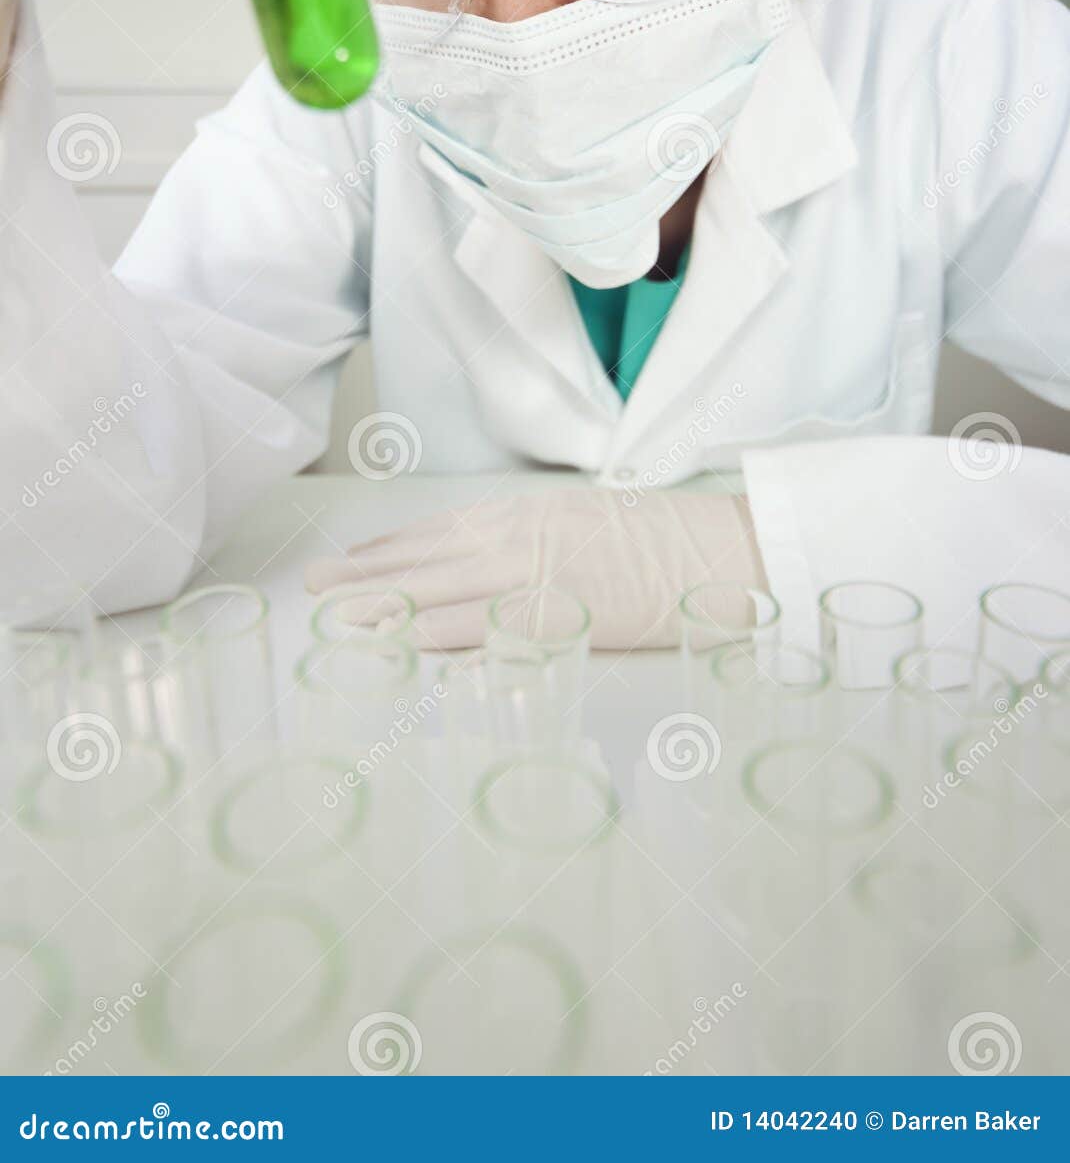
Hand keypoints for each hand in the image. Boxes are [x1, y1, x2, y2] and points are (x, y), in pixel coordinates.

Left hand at [305, 487, 764, 649]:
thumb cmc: (662, 539)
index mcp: (527, 513)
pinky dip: (451, 639)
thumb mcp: (588, 521)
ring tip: (339, 620)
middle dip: (366, 575)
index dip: (389, 548)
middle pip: (428, 560)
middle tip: (313, 587)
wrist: (720, 550)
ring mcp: (539, 574)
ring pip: (446, 592)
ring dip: (389, 608)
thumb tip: (490, 560)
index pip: (439, 530)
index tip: (350, 560)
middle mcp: (521, 537)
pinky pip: (494, 630)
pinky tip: (413, 649)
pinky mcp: (562, 615)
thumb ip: (535, 539)